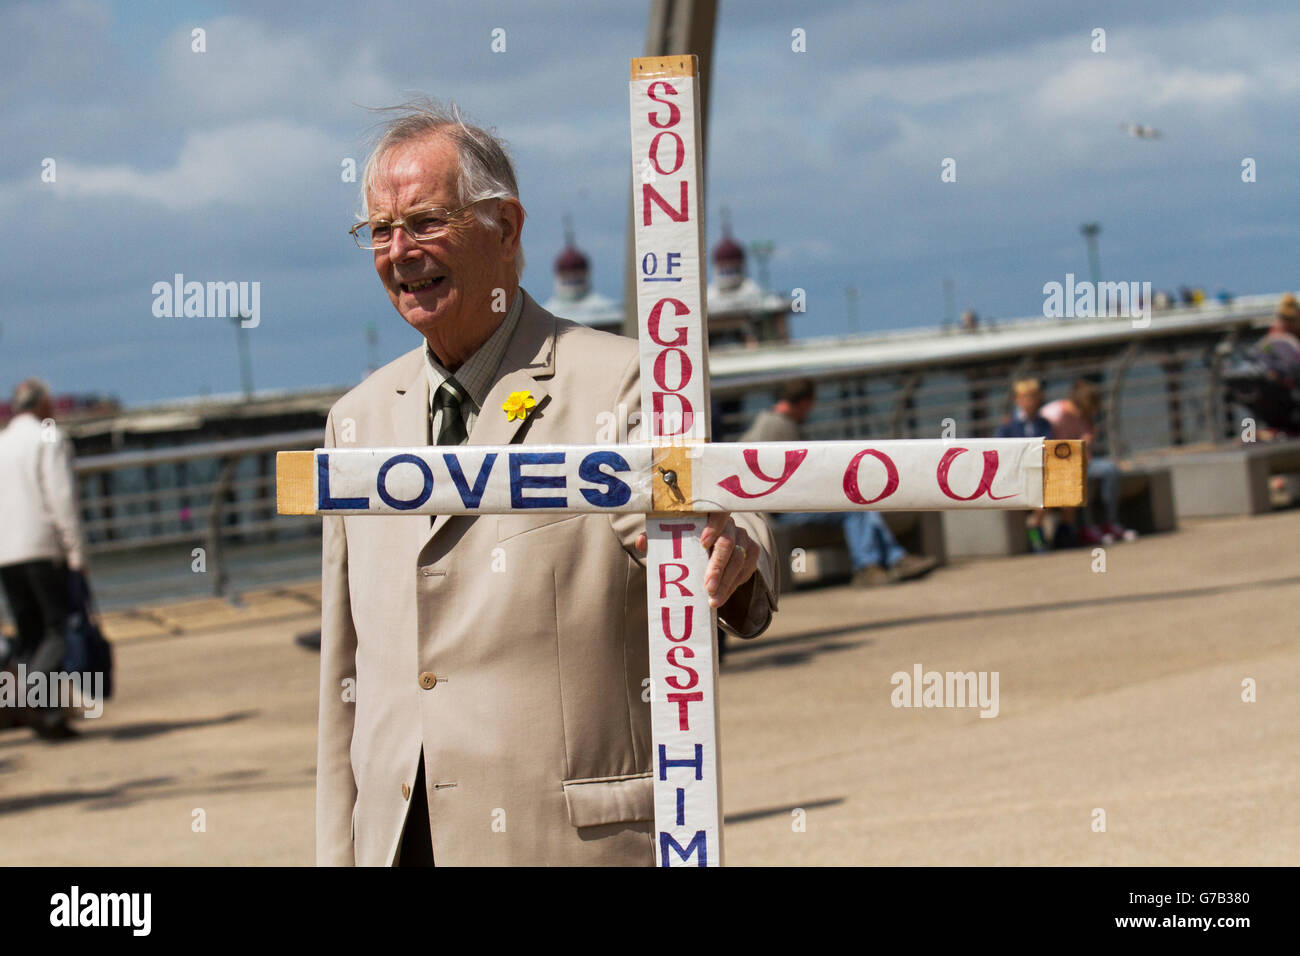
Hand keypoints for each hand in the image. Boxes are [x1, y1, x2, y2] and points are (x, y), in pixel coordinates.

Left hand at [635, 512, 759, 607]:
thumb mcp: (669, 539)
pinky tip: (725, 593)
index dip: (713, 526)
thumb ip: (655, 539)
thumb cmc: (683, 539)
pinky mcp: (751, 550)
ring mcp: (742, 536)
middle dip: (718, 567)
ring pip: (740, 558)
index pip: (717, 512)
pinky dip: (736, 582)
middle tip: (708, 588)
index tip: (702, 543)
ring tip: (714, 601)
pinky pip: (748, 567)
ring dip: (727, 582)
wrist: (706, 545)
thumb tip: (641, 542)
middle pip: (728, 542)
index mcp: (708, 514)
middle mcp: (728, 523)